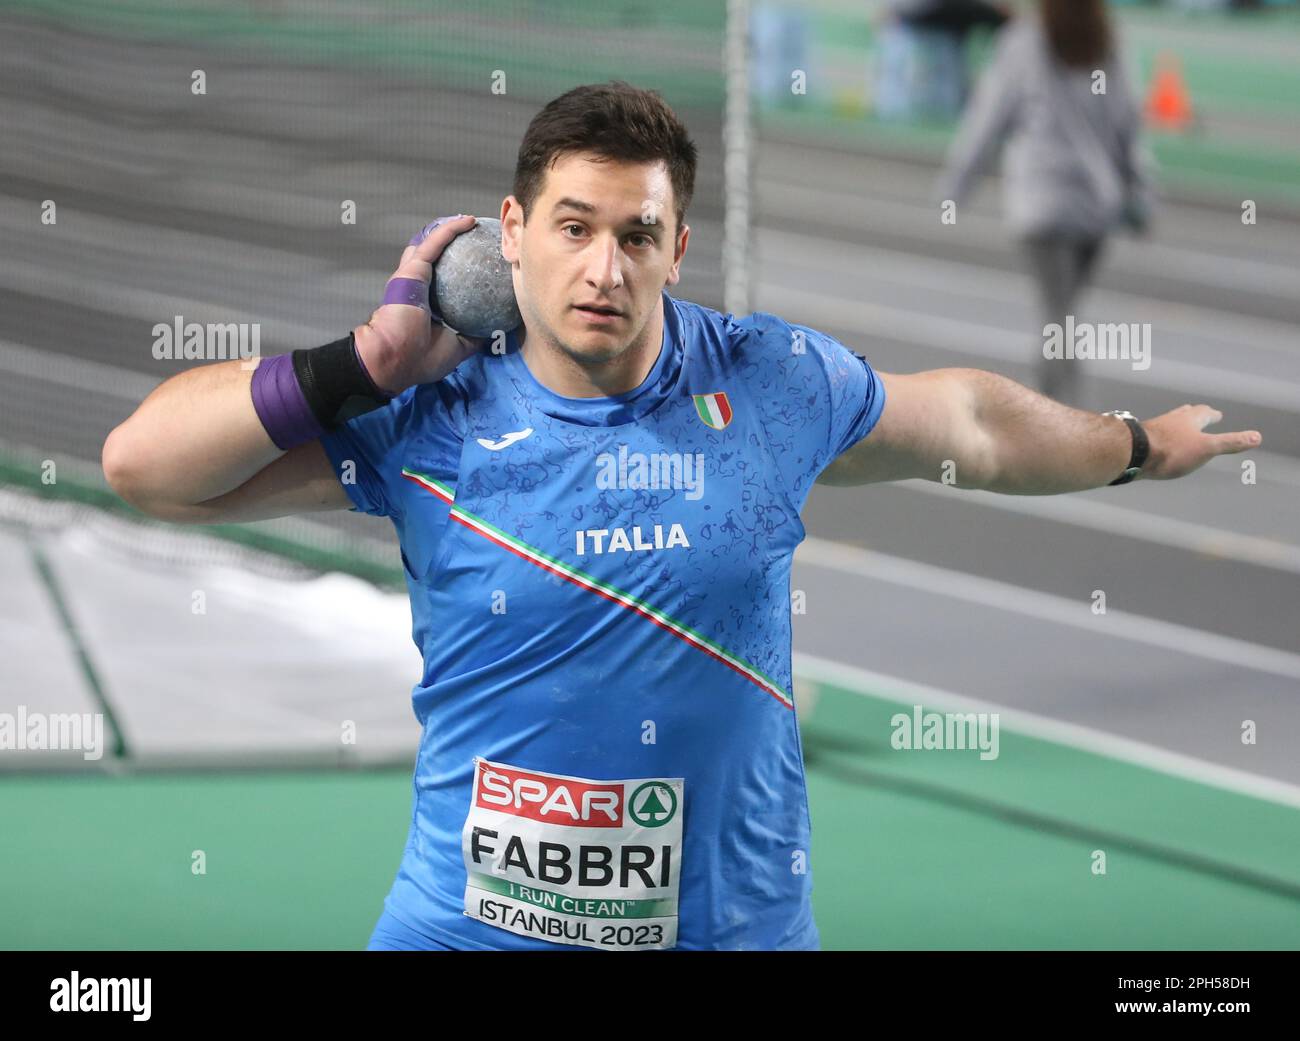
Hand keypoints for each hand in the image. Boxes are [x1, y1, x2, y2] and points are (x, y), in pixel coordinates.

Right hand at [354, 215, 486, 394]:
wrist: (395, 359)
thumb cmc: (420, 359)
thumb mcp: (455, 348)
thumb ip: (471, 337)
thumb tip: (493, 333)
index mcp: (423, 304)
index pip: (439, 279)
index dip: (455, 268)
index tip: (475, 262)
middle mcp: (416, 287)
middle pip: (433, 257)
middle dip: (451, 243)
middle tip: (475, 236)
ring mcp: (411, 277)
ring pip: (432, 244)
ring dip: (451, 230)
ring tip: (472, 221)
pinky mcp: (412, 270)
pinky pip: (434, 243)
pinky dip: (450, 230)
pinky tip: (468, 221)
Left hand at [1141, 404, 1260, 480]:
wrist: (1132, 454)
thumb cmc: (1171, 450)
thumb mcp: (1206, 448)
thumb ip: (1230, 443)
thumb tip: (1257, 437)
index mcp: (1189, 419)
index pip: (1204, 413)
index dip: (1212, 415)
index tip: (1217, 414)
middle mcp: (1171, 420)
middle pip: (1185, 414)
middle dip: (1194, 415)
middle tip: (1199, 413)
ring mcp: (1153, 428)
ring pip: (1168, 423)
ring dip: (1176, 424)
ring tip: (1178, 428)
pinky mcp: (1140, 440)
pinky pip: (1153, 435)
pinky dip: (1160, 437)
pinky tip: (1155, 444)